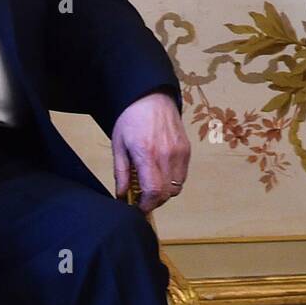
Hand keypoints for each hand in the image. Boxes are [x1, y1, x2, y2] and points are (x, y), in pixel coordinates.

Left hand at [111, 91, 189, 212]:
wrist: (151, 97)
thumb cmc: (130, 119)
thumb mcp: (118, 145)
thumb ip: (121, 172)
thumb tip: (122, 195)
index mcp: (147, 154)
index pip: (153, 191)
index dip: (146, 205)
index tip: (138, 207)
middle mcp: (167, 155)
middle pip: (167, 193)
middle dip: (154, 201)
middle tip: (142, 198)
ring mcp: (180, 152)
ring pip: (177, 187)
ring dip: (165, 192)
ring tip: (151, 185)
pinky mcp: (187, 149)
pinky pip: (183, 175)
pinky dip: (173, 181)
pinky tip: (160, 173)